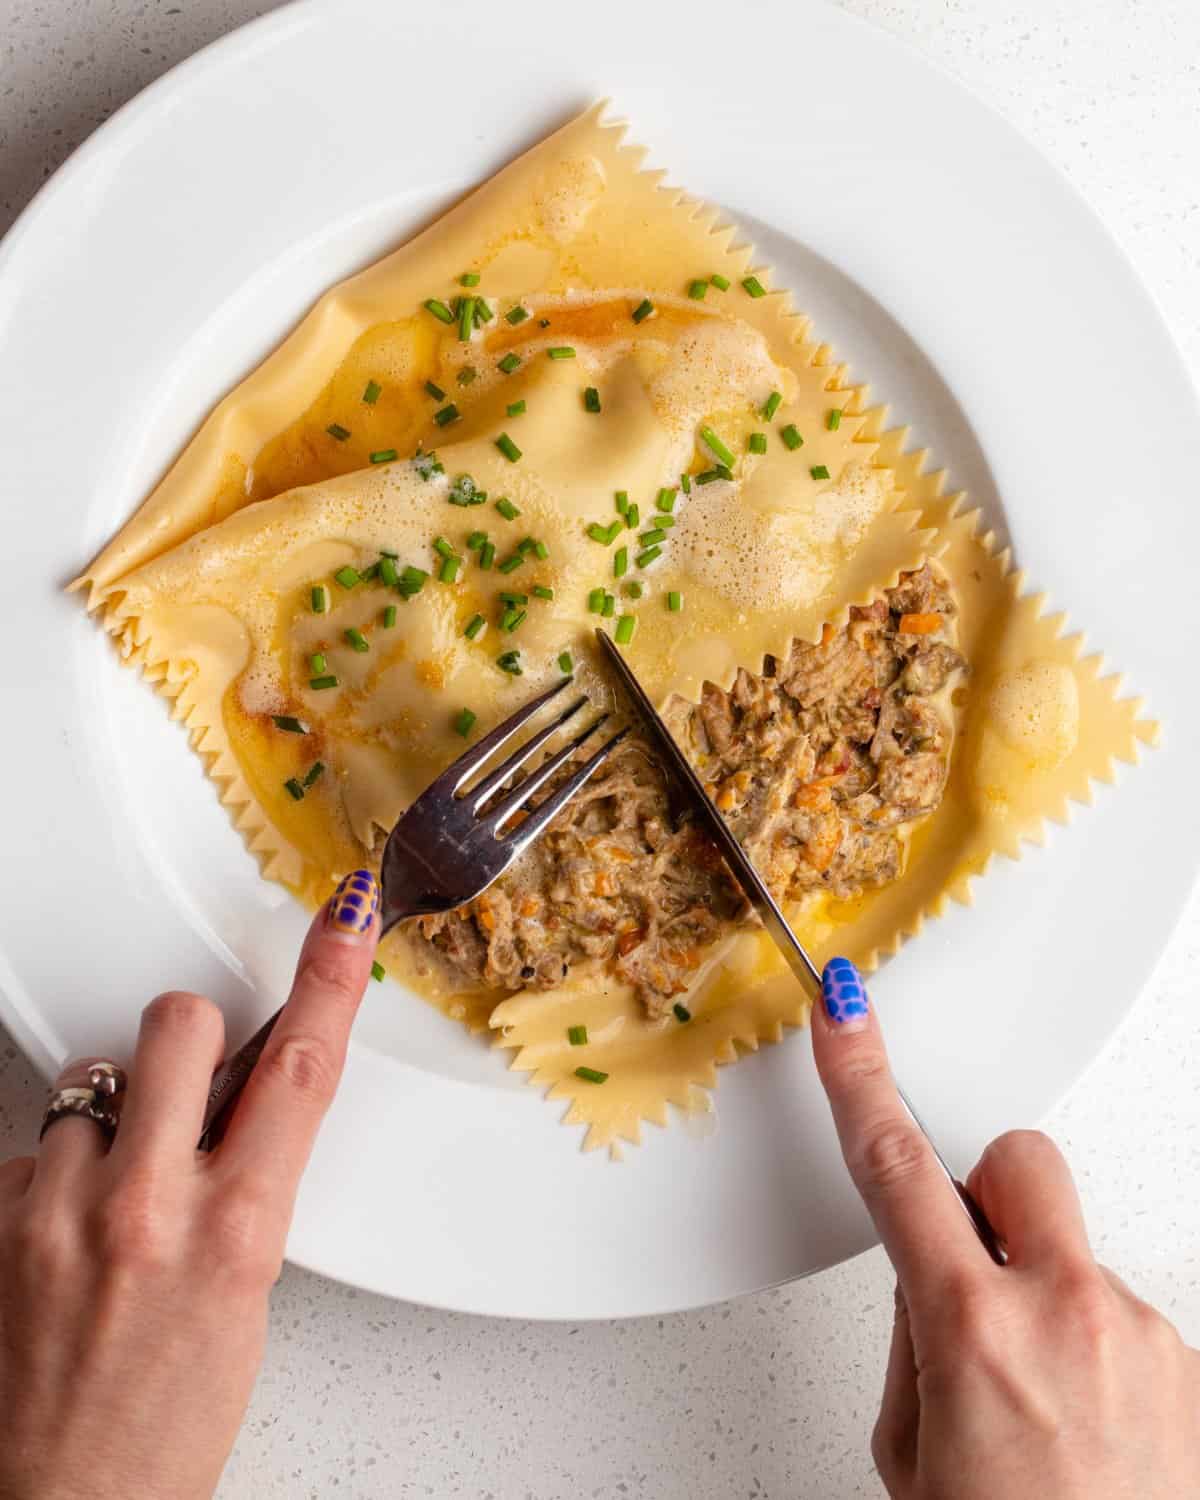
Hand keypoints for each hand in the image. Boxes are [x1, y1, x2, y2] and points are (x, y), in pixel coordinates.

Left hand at [0, 871, 379, 1499]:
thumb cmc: (165, 1425)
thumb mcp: (246, 1293)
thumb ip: (247, 1186)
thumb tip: (246, 1105)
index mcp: (235, 1232)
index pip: (301, 1068)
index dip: (331, 977)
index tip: (347, 916)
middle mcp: (145, 1208)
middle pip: (181, 1025)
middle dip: (193, 1033)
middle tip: (192, 1080)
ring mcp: (59, 1211)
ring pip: (96, 1081)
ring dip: (115, 1118)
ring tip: (119, 1194)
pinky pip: (36, 1147)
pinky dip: (56, 1174)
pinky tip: (67, 1233)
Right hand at [813, 956, 1199, 1499]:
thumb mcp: (912, 1455)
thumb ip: (918, 1340)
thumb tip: (934, 1282)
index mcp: (976, 1331)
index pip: (897, 1168)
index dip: (860, 1077)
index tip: (845, 1015)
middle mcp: (1068, 1313)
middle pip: (1020, 1162)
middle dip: (985, 1192)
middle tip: (969, 1265)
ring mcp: (1140, 1335)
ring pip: (1069, 1252)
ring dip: (1039, 1297)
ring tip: (1036, 1404)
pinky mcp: (1185, 1362)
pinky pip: (1115, 1311)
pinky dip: (1087, 1348)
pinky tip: (1080, 1425)